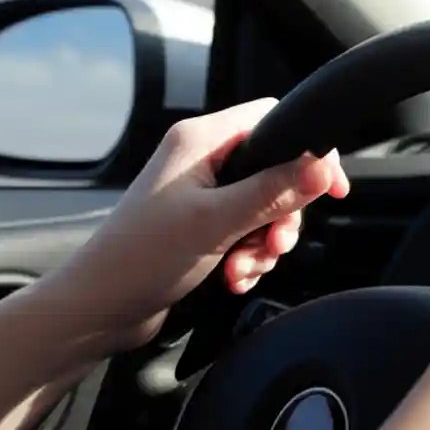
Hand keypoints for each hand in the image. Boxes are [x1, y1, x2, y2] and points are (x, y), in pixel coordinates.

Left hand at [42, 99, 349, 351]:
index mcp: (200, 140)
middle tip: (275, 244)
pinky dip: (248, 257)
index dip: (308, 150)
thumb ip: (272, 192)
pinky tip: (233, 278)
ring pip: (265, 208)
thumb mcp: (215, 222)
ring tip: (242, 269)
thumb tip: (321, 168)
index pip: (273, 119)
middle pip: (276, 170)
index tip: (331, 188)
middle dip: (282, 214)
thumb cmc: (139, 259)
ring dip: (264, 244)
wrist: (97, 310)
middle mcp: (202, 160)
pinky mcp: (202, 227)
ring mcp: (201, 195)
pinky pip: (247, 233)